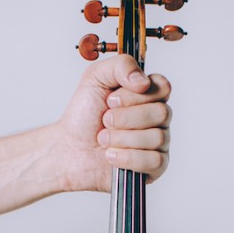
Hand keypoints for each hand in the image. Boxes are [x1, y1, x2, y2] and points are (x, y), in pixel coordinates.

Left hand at [56, 55, 171, 192]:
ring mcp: (158, 143)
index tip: (112, 99)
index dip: (136, 95)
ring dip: (122, 138)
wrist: (69, 148)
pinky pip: (154, 161)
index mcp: (148, 95)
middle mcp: (157, 118)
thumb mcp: (95, 77)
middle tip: (104, 120)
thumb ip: (121, 65)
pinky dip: (128, 158)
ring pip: (157, 138)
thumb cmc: (84, 115)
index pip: (164, 88)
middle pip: (162, 113)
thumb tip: (144, 81)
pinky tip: (110, 156)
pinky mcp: (154, 167)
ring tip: (103, 140)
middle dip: (125, 118)